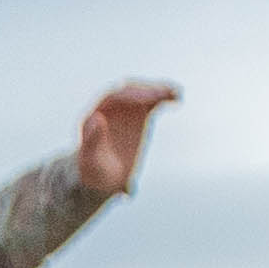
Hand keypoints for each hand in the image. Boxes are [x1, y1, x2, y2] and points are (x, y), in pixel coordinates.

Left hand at [75, 77, 178, 193]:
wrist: (104, 177)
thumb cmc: (95, 171)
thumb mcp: (91, 161)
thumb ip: (92, 141)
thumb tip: (97, 118)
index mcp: (93, 116)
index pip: (113, 98)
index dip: (130, 96)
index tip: (148, 99)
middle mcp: (108, 108)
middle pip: (129, 91)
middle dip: (146, 91)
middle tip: (164, 95)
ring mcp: (123, 108)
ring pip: (142, 93)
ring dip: (158, 90)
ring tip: (175, 93)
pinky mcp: (138, 112)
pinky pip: (152, 101)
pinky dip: (164, 97)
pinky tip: (176, 98)